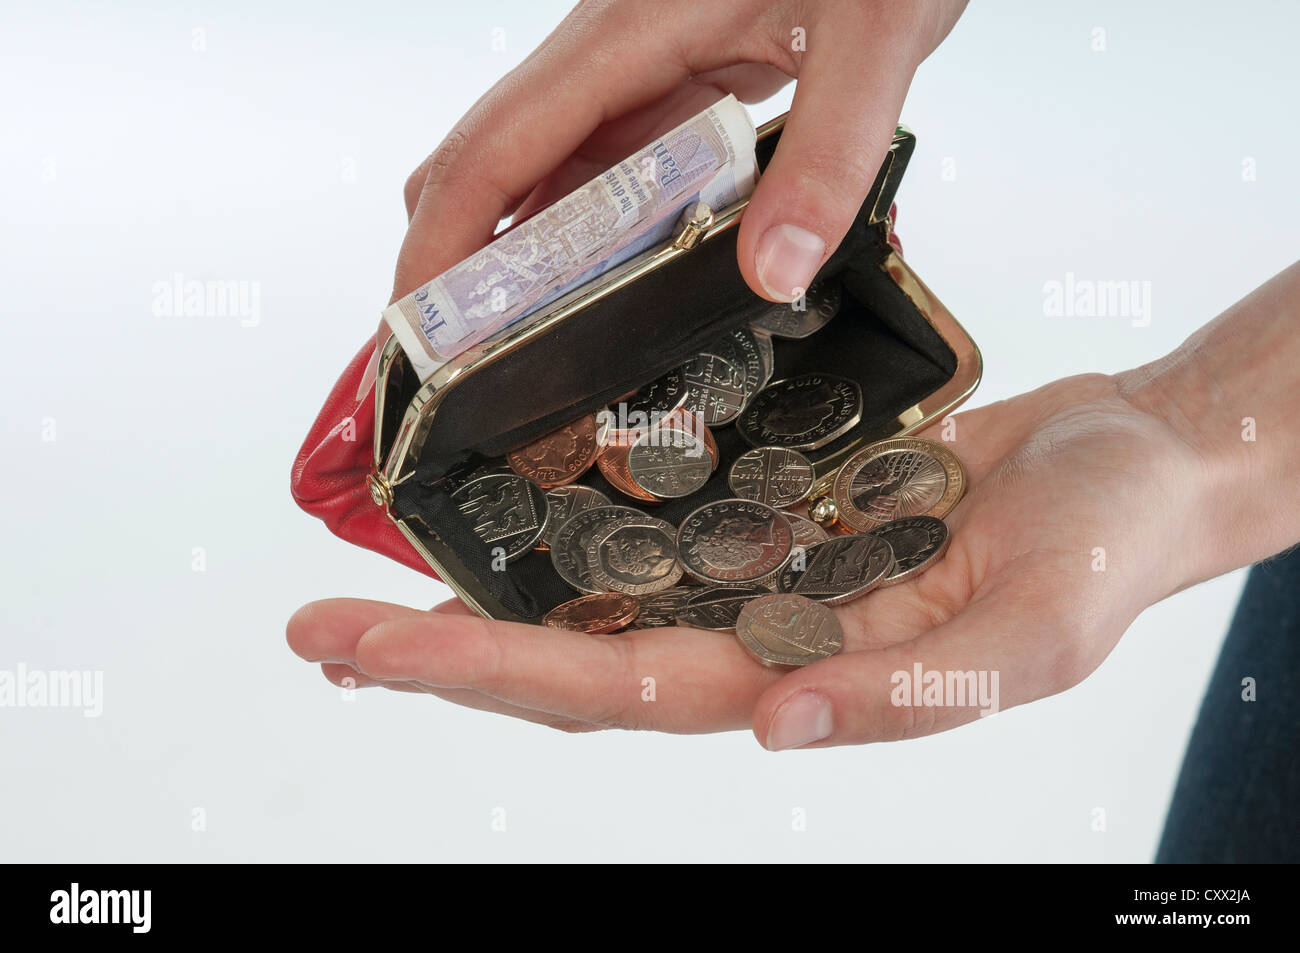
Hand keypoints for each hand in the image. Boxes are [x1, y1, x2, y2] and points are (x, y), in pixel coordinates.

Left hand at [288, 371, 1211, 747]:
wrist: (1130, 460)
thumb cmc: (1106, 547)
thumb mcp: (1043, 631)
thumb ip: (920, 694)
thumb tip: (779, 731)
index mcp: (807, 679)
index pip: (626, 693)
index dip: (498, 676)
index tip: (380, 655)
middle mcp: (761, 633)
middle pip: (578, 657)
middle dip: (446, 650)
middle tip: (319, 633)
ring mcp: (760, 568)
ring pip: (602, 592)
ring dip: (492, 588)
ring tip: (372, 579)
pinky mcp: (775, 502)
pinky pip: (659, 515)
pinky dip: (580, 515)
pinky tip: (513, 500)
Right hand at [390, 0, 966, 306]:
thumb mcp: (875, 33)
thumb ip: (828, 154)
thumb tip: (771, 274)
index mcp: (625, 30)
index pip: (494, 148)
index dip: (441, 245)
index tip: (418, 332)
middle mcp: (613, 54)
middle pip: (499, 170)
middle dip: (468, 269)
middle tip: (471, 371)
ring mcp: (641, 73)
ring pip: (554, 181)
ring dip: (539, 266)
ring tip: (536, 360)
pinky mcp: (678, 88)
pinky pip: (618, 176)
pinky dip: (606, 244)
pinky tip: (625, 299)